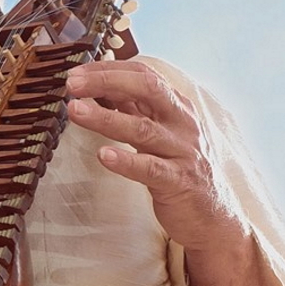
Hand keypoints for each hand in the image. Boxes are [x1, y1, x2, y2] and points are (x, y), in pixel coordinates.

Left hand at [64, 60, 284, 285]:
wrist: (212, 215)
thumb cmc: (176, 167)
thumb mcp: (155, 131)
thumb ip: (129, 109)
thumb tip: (92, 87)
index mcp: (176, 105)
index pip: (143, 74)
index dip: (107, 69)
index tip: (75, 72)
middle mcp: (182, 122)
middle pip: (146, 89)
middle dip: (107, 81)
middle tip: (72, 83)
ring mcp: (183, 151)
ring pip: (143, 128)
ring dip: (106, 118)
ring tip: (75, 110)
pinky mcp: (178, 182)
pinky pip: (150, 168)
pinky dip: (126, 161)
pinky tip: (103, 155)